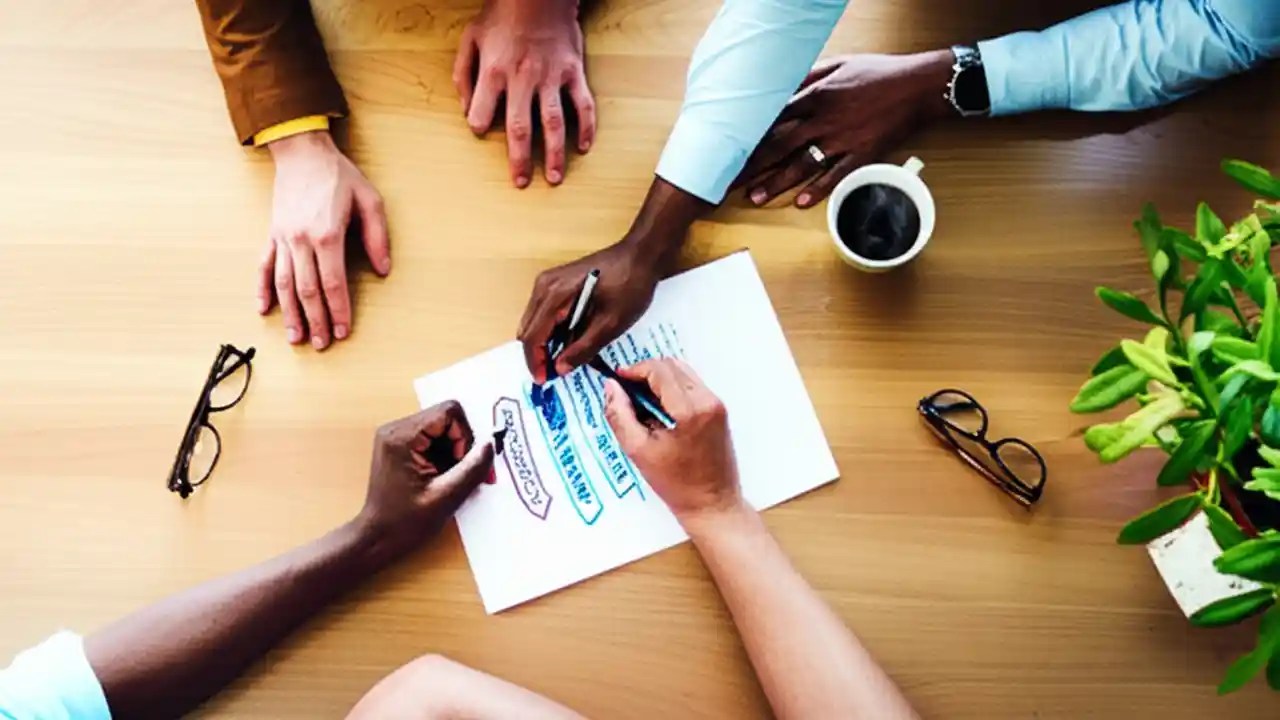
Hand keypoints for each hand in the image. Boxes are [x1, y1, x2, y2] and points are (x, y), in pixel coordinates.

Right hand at [261, 131, 389, 349]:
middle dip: (315, 320)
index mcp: (327, 234)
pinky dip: (261, 289)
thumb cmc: (338, 176)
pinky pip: (263, 266)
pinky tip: (263, 309)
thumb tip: (383, 269)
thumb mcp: (369, 200)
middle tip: (322, 344)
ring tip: (295, 337)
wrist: (302, 152)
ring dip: (290, 313)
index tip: (343, 330)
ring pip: (284, 284)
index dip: (338, 310)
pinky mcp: (272, 234)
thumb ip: (377, 236)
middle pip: (308, 290)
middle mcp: (301, 240)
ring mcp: (283, 238)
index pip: (333, 283)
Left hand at [356, 401, 494, 557]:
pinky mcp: (400, 446)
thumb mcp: (446, 497)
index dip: (465, 436)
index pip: (449, 412)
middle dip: (462, 446)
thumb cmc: (405, 523)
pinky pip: (434, 440)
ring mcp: (396, 437)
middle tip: (466, 475)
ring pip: (443, 430)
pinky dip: (446, 457)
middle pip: (447, 419)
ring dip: (455, 453)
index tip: (463, 465)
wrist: (378, 538)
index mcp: (402, 437)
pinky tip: (444, 479)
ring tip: (453, 481)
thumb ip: (471, 469)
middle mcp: (396, 429)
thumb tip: (491, 445)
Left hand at [454, 0, 596, 187]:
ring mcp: (551, 77)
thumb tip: (466, 109)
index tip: (482, 132)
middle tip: (521, 183)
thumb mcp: (470, 38)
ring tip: (554, 178)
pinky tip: (583, 147)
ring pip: (554, 123)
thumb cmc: (501, 15)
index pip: (482, 113)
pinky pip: (582, 104)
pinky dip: (585, 127)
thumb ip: (463, 75)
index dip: (479, 126)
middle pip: (520, 129)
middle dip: (519, 160)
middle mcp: (522, 79)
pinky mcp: (573, 72)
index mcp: (493, 72)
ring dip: (554, 153)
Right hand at [517, 240, 659, 382]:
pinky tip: (569, 341)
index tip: (545, 381)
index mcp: (554, 294)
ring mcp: (548, 282)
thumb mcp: (610, 324)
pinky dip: (552, 331)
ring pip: (534, 323)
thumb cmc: (630, 284)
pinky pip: (544, 314)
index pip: (532, 336)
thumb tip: (560, 369)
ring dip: (544, 343)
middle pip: (528, 330)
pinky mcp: (557, 283)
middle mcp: (544, 286)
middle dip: (538, 354)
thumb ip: (583, 348)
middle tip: (555, 374)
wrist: (640, 256)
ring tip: (564, 360)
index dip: (536, 362)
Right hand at [603, 359, 741, 522]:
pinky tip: (661, 412)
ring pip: (684, 373)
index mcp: (689, 410)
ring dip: (661, 380)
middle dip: (647, 373)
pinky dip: (674, 389)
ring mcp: (717, 405)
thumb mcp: (638, 451)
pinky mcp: (720, 411)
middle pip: (672, 366)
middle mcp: (707, 401)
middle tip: (627, 392)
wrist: (713, 504)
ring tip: (643, 403)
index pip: (659, 370)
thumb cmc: (675, 484)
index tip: (618, 378)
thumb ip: (620, 415)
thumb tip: (611, 386)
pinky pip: (693, 386)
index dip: (634, 369)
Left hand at [739, 51, 951, 208]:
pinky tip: (801, 203)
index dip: (750, 134)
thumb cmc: (878, 73)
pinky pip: (837, 176)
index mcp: (816, 95)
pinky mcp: (862, 155)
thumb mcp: (839, 64)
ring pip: (803, 166)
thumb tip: (785, 83)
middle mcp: (824, 120)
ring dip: (777, 183)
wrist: (917, 87)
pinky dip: (819, 190)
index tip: (731, 147)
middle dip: (753, 166)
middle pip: (780, 146)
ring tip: (756, 197)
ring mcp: (842, 140)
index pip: (773, 118)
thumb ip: (809, 75)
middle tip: (731, 182)